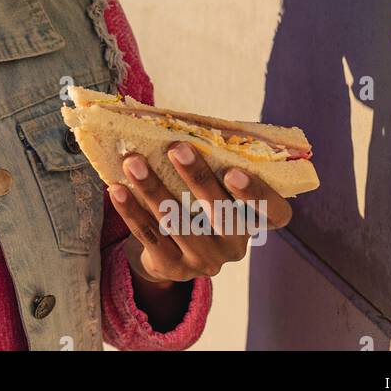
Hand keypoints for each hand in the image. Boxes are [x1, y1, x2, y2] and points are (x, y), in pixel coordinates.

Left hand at [108, 141, 293, 283]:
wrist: (167, 250)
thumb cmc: (194, 202)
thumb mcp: (210, 186)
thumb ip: (210, 162)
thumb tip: (176, 123)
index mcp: (253, 222)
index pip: (273, 213)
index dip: (257, 195)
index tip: (234, 171)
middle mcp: (235, 246)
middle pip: (221, 214)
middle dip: (197, 179)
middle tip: (177, 148)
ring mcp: (205, 261)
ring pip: (178, 223)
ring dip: (153, 189)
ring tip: (133, 161)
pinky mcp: (172, 268)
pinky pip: (149, 236)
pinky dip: (131, 211)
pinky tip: (117, 189)